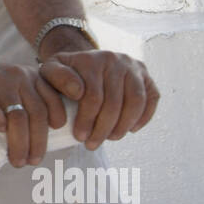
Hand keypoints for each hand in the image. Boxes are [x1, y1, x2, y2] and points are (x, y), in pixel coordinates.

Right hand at [0, 55, 70, 167]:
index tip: (43, 150)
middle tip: (29, 162)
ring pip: (17, 113)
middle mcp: (19, 76)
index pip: (53, 104)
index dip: (54, 129)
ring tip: (16, 160)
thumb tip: (40, 146)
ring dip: (19, 141)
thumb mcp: (13, 92)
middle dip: (37, 143)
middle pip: (37, 113)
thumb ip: (29, 109)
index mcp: (33, 78)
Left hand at [37, 49, 159, 150]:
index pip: (93, 96)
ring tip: (111, 138)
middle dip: (103, 129)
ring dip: (123, 125)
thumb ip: (56, 77)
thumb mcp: (51, 71)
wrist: (85, 62)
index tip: (79, 137)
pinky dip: (144, 116)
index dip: (86, 120)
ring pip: (135, 101)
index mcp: (92, 60)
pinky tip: (130, 129)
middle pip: (114, 102)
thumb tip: (78, 92)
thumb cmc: (67, 74)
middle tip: (93, 144)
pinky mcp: (146, 75)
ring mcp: (133, 66)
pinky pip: (152, 97)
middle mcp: (115, 59)